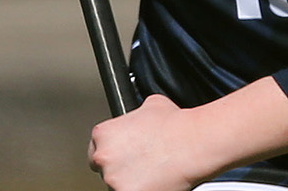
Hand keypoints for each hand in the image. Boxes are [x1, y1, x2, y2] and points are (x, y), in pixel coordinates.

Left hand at [88, 94, 213, 190]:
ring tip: (150, 172)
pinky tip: (153, 182)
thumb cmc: (175, 124)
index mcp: (103, 133)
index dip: (112, 151)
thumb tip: (140, 115)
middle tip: (138, 164)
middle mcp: (103, 156)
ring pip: (115, 184)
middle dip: (118, 167)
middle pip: (102, 167)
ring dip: (128, 181)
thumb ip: (136, 114)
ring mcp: (113, 178)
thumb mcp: (152, 105)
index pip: (96, 147)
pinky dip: (140, 189)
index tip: (122, 154)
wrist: (192, 142)